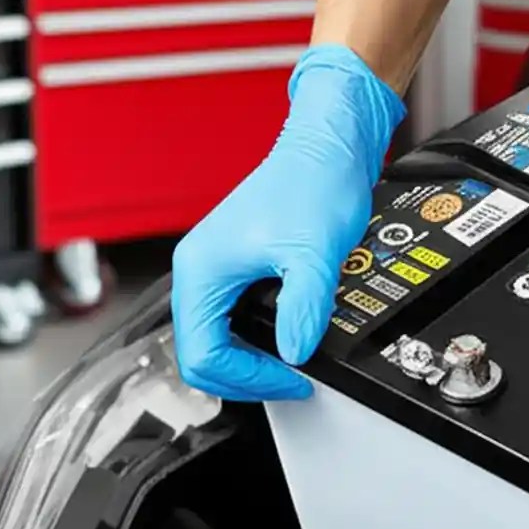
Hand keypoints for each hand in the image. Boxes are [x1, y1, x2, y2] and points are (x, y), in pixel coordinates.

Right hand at [172, 45, 404, 400]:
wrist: (329, 146)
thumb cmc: (313, 182)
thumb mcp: (315, 254)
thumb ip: (304, 309)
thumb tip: (295, 352)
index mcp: (203, 270)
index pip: (203, 354)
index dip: (248, 378)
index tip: (290, 378)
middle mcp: (199, 270)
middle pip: (201, 352)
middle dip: (244, 377)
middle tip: (287, 382)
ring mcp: (215, 268)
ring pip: (215, 338)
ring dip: (249, 360)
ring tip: (288, 366)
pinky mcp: (236, 265)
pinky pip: (232, 318)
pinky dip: (255, 338)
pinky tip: (286, 338)